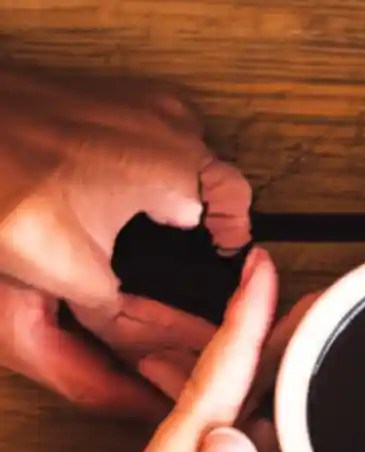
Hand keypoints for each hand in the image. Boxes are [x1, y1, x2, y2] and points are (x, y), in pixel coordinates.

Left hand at [0, 65, 252, 417]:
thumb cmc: (3, 177)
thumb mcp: (67, 268)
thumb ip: (119, 310)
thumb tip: (142, 341)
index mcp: (177, 165)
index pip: (239, 204)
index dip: (230, 241)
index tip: (221, 259)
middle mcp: (168, 124)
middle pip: (214, 177)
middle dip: (204, 216)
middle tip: (188, 249)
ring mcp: (136, 102)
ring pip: (183, 152)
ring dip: (174, 186)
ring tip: (146, 221)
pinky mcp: (104, 95)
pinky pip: (146, 133)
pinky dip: (140, 163)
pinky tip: (104, 189)